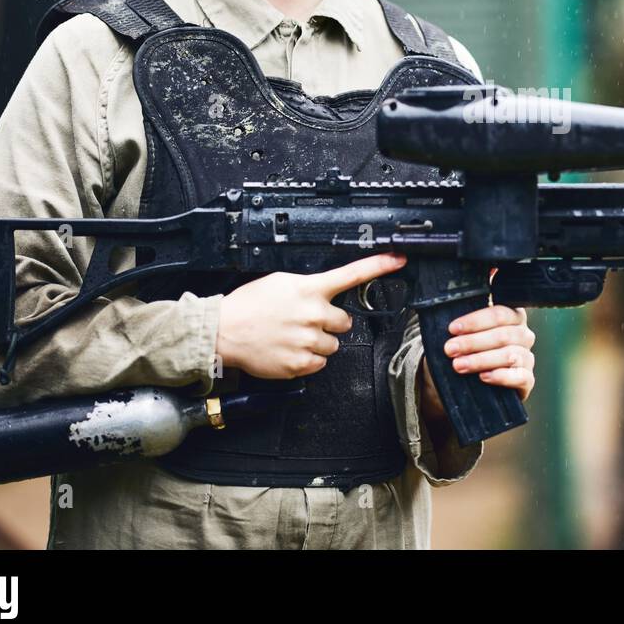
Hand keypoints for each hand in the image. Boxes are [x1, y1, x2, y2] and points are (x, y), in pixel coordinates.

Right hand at [216, 253, 406, 378]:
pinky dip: (308, 360)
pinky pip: (320, 364)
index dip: (379, 266)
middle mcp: (314, 314)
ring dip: (318, 343)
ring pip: (333, 345)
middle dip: (329, 324)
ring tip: (293, 337)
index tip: (399, 258)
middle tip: (305, 322)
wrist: (223, 330)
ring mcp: (308, 340)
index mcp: (309, 289)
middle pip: (345, 322)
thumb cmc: (249, 305)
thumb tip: (325, 293)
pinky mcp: (301, 364)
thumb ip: (309, 287)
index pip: (352, 274)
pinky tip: (289, 350)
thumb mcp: (281, 282)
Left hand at [420, 305, 535, 410]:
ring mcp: (527, 357)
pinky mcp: (527, 380)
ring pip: (510, 355)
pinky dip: (501, 376)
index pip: (499, 314)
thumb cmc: (471, 352)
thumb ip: (465, 328)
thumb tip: (450, 326)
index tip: (453, 329)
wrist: (475, 383)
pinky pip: (520, 377)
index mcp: (512, 317)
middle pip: (503, 335)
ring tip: (459, 365)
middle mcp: (524, 335)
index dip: (475, 321)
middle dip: (473, 342)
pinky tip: (483, 377)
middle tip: (450, 349)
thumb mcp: (467, 335)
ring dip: (481, 360)